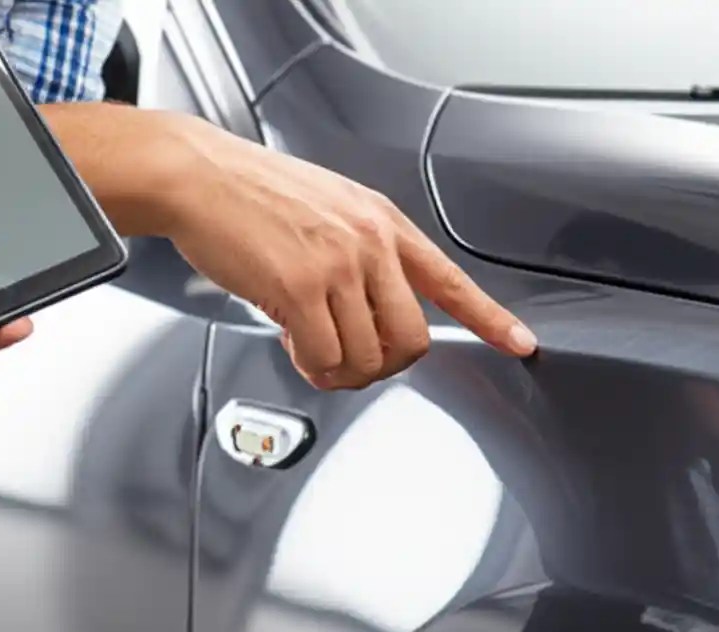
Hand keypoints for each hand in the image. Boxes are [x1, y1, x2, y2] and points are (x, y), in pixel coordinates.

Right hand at [41, 104, 537, 389]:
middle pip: (413, 339)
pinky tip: (292, 343)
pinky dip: (311, 366)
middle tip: (350, 359)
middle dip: (383, 364)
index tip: (520, 344)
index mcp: (382, 222)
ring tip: (311, 346)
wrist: (197, 175)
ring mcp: (339, 265)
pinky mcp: (300, 289)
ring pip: (368, 357)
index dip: (491, 318)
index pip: (450, 280)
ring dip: (340, 369)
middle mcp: (370, 243)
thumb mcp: (329, 207)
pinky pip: (325, 359)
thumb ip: (362, 253)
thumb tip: (371, 314)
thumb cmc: (253, 194)